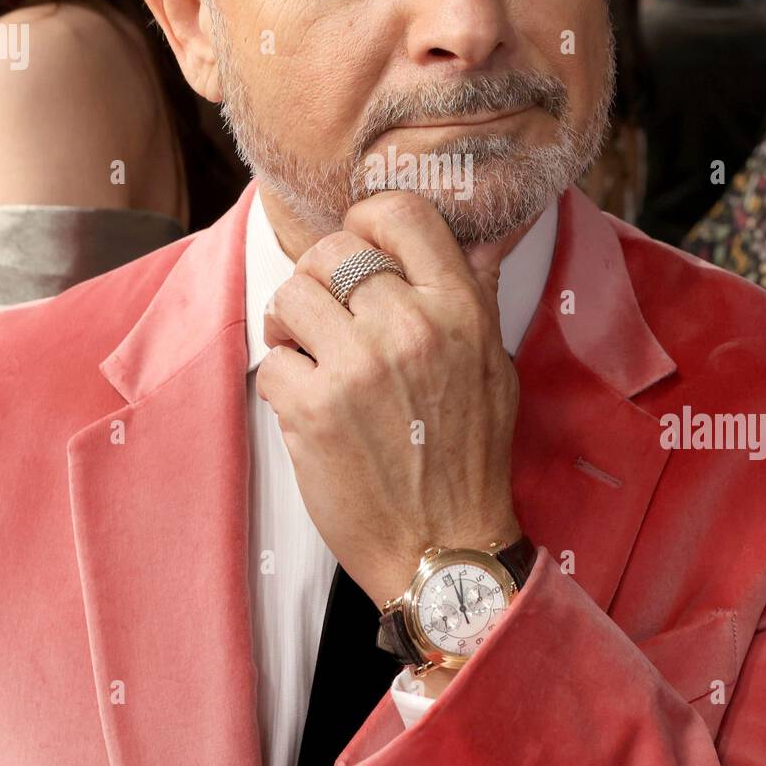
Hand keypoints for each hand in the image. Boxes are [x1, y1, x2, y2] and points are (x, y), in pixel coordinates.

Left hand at [255, 190, 521, 607]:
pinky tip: (303, 403)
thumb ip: (476, 295)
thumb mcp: (494, 367)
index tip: (358, 249)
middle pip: (332, 251)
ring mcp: (358, 367)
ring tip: (306, 353)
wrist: (444, 551)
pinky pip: (271, 358)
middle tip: (323, 315)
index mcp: (459, 309)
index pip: (400, 214)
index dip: (366, 222)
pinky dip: (280, 379)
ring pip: (290, 294)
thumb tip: (479, 235)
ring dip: (289, 323)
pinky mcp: (312, 409)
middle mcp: (409, 327)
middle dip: (317, 279)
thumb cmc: (469, 459)